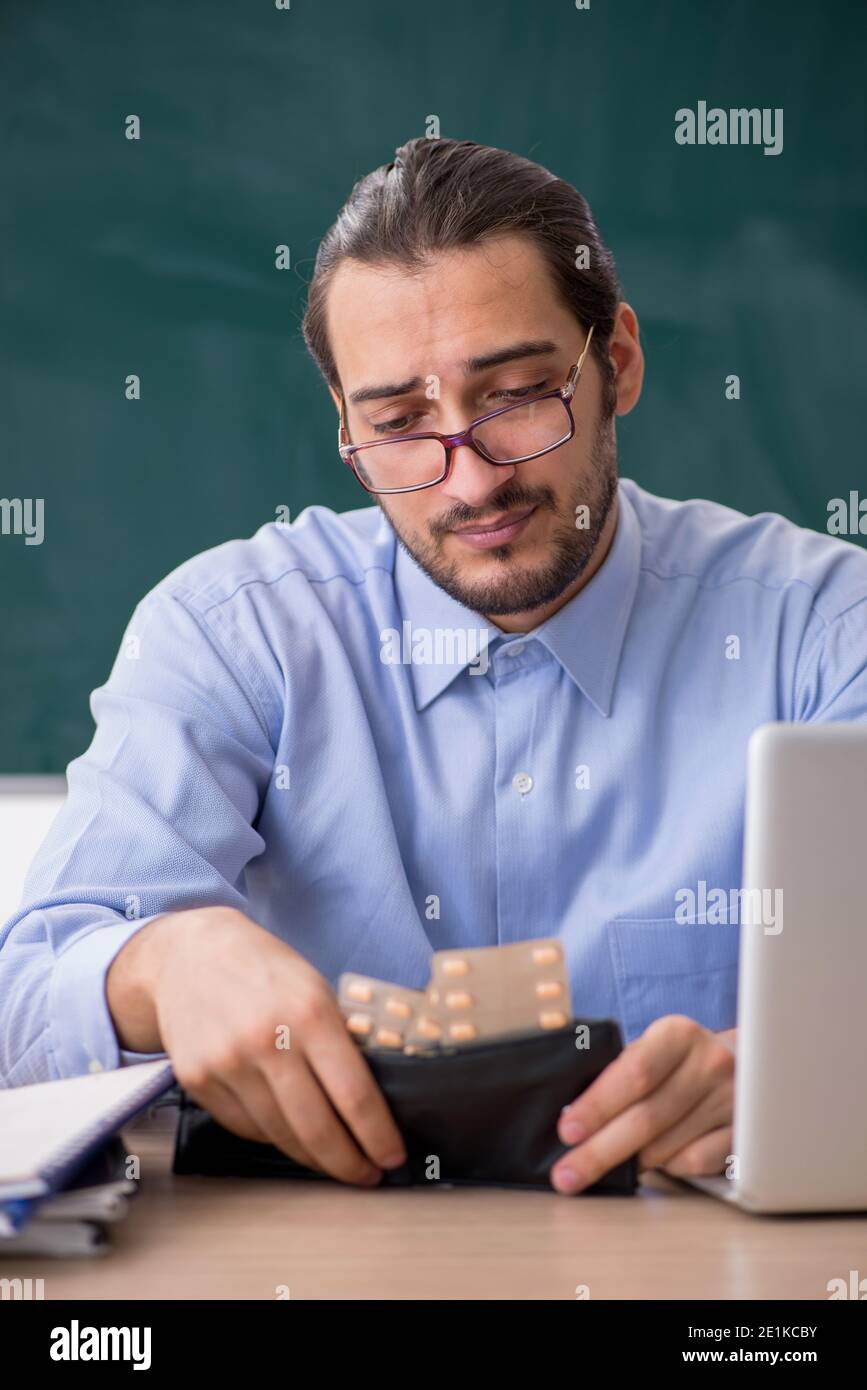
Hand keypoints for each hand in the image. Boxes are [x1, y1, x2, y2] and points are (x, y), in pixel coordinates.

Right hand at [109, 906, 406, 1186]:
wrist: (190, 954)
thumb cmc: (264, 970)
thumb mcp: (315, 988)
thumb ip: (340, 1039)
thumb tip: (371, 1100)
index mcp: (310, 1012)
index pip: (354, 1094)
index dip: (377, 1135)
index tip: (392, 1155)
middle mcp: (267, 1040)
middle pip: (317, 1128)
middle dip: (349, 1163)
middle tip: (367, 1174)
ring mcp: (227, 1063)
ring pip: (279, 1135)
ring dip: (312, 1157)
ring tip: (333, 1161)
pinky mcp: (197, 1079)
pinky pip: (245, 1127)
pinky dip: (272, 1136)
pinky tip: (289, 1134)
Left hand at [550, 1015, 735, 1193]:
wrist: (744, 1064)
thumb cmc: (678, 1062)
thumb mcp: (652, 1049)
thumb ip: (619, 1074)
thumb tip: (573, 1118)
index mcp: (678, 1034)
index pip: (633, 1073)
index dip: (597, 1105)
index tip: (568, 1131)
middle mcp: (710, 1063)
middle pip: (646, 1118)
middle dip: (600, 1151)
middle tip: (567, 1174)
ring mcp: (732, 1100)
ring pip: (666, 1147)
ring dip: (631, 1162)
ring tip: (606, 1164)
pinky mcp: (744, 1133)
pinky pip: (693, 1163)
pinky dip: (668, 1167)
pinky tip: (656, 1162)